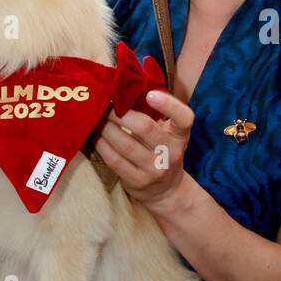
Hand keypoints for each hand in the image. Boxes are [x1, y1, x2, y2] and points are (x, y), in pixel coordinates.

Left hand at [94, 90, 194, 212]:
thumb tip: (126, 89)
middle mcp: (171, 152)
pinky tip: (96, 137)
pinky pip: (114, 160)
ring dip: (106, 128)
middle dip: (120, 113)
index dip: (169, 105)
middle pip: (144, 127)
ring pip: (125, 144)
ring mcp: (154, 169)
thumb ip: (155, 114)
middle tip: (105, 104)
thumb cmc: (164, 151)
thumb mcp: (169, 133)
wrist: (167, 190)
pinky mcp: (137, 181)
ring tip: (96, 118)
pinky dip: (102, 145)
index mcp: (180, 135)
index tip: (150, 94)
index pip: (184, 118)